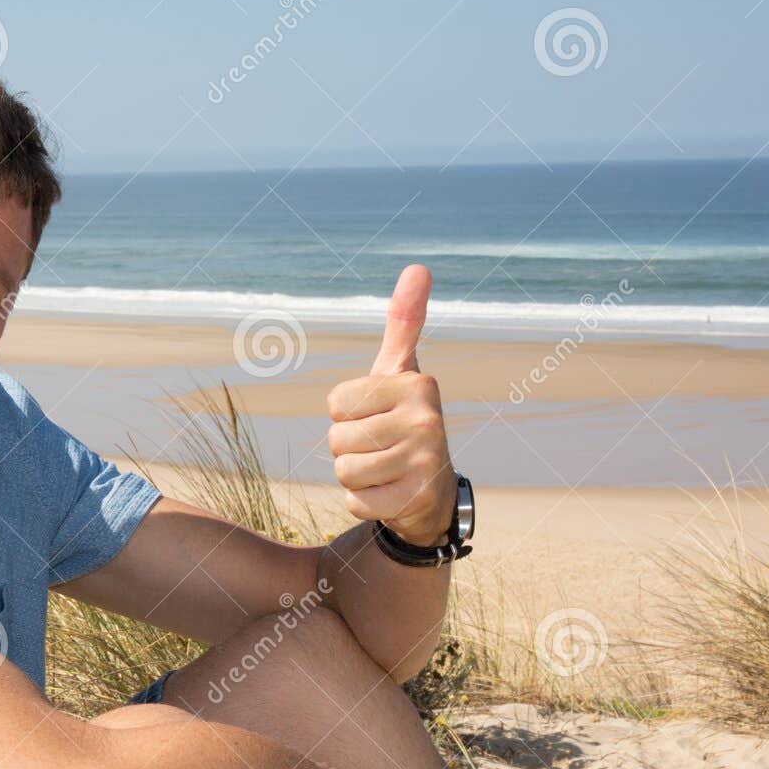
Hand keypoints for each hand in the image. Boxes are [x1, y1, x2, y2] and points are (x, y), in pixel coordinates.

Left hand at [325, 264, 454, 545]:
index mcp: (416, 385)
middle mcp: (426, 420)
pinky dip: (364, 501)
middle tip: (381, 447)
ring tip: (385, 469)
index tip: (376, 416)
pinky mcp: (414, 500)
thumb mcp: (400, 372)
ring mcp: (424, 462)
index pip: (336, 403)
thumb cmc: (404, 421)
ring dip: (356, 475)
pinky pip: (355, 501)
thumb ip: (404, 322)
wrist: (433, 492)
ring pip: (344, 470)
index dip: (346, 414)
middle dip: (349, 448)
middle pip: (337, 439)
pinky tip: (389, 492)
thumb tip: (419, 266)